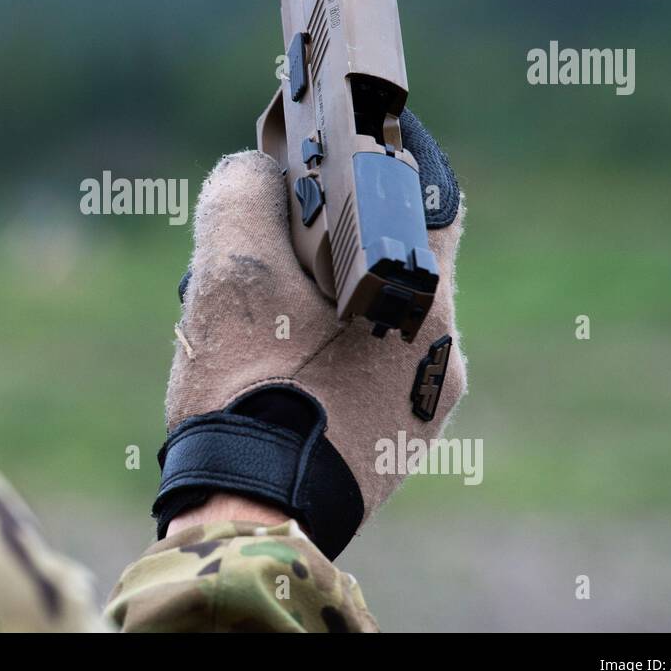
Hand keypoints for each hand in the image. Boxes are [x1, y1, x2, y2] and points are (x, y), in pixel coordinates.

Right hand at [156, 112, 466, 557]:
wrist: (250, 522)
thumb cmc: (246, 393)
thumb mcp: (229, 272)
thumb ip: (244, 194)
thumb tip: (257, 173)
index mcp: (423, 297)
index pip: (422, 189)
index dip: (372, 157)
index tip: (325, 148)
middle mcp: (441, 351)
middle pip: (389, 256)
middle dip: (328, 236)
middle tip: (266, 237)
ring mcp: (422, 406)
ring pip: (373, 317)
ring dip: (322, 298)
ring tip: (254, 313)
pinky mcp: (395, 446)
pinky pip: (365, 370)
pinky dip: (324, 351)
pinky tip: (270, 366)